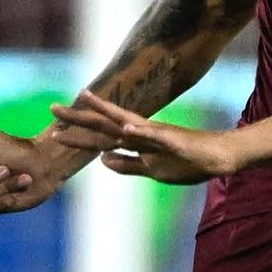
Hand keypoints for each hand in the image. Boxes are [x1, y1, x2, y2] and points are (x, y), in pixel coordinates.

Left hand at [51, 90, 238, 184]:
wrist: (219, 157)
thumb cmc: (188, 162)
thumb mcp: (152, 169)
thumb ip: (127, 165)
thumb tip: (102, 161)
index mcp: (137, 141)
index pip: (101, 136)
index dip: (79, 134)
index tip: (54, 128)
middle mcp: (143, 133)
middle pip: (106, 125)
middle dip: (80, 118)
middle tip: (53, 108)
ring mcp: (158, 136)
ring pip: (126, 123)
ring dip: (105, 115)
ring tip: (85, 102)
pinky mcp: (175, 142)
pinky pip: (155, 137)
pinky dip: (140, 132)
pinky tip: (126, 129)